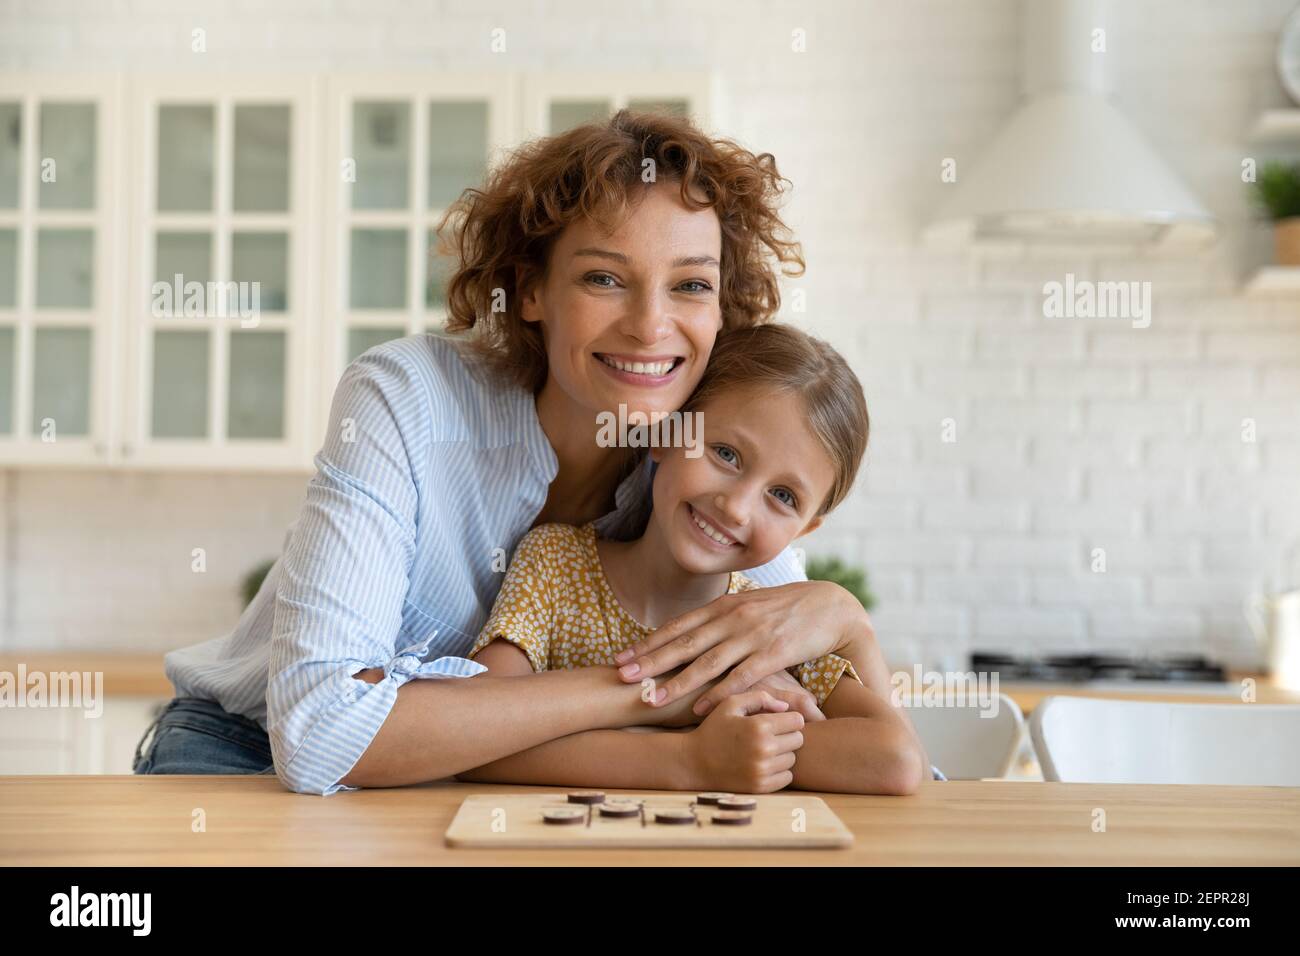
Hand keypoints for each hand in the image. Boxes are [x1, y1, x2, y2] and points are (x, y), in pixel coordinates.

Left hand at [613, 580, 869, 716]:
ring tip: (651, 699)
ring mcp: (753, 636)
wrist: (832, 606)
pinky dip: (718, 693)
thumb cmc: (788, 608)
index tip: (622, 657)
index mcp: (725, 606)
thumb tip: (694, 631)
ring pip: (707, 662)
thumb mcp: (750, 605)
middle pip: (684, 643)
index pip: (679, 627)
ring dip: (676, 682)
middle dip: (650, 660)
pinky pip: (741, 677)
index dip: (648, 643)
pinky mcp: (774, 654)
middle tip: (621, 676)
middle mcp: (733, 619)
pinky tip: (699, 707)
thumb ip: (722, 618)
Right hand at [682, 689, 804, 792]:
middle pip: (798, 740)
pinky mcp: (761, 787)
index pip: (798, 721)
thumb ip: (760, 698)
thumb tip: (786, 708)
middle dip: (787, 735)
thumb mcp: (731, 704)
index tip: (776, 721)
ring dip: (782, 754)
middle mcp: (764, 749)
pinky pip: (786, 777)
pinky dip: (779, 771)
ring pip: (792, 759)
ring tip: (764, 750)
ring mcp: (763, 770)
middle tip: (770, 736)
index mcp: (759, 725)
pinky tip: (763, 765)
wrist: (693, 762)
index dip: (788, 719)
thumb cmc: (714, 729)